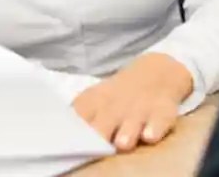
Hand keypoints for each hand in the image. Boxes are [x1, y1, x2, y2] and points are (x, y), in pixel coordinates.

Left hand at [72, 53, 192, 152]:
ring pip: (132, 122)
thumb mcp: (96, 98)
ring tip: (122, 143)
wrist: (156, 72)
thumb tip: (55, 130)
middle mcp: (116, 105)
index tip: (65, 141)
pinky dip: (156, 128)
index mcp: (96, 101)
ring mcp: (140, 108)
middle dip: (99, 134)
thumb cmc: (119, 95)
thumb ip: (80, 114)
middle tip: (92, 146)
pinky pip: (160, 120)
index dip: (73, 130)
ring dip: (127, 132)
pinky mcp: (163, 111)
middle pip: (104, 121)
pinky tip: (150, 136)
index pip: (80, 115)